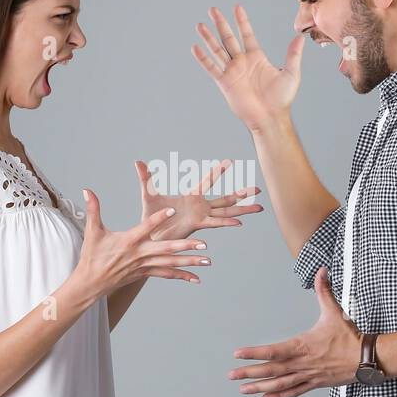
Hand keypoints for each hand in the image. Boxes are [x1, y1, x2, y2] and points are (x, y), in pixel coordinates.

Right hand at [73, 189, 210, 297]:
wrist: (91, 282)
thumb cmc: (92, 255)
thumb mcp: (92, 231)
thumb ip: (93, 209)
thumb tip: (87, 189)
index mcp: (129, 240)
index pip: (146, 226)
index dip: (158, 218)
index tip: (172, 209)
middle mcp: (140, 253)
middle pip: (166, 249)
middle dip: (186, 246)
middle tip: (203, 243)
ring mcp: (144, 265)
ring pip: (171, 263)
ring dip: (190, 262)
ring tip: (208, 260)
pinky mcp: (146, 273)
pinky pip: (167, 274)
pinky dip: (182, 275)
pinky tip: (196, 277)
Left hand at [135, 158, 262, 241]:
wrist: (150, 235)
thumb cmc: (151, 216)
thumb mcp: (148, 193)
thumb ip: (145, 177)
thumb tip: (138, 162)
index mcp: (191, 196)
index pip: (208, 181)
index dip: (218, 171)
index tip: (229, 161)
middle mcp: (200, 206)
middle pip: (225, 198)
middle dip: (241, 194)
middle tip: (257, 189)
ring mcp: (201, 216)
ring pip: (226, 211)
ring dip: (242, 209)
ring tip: (259, 208)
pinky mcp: (197, 225)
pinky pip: (215, 222)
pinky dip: (227, 222)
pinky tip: (239, 222)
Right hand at [193, 4, 303, 132]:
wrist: (270, 117)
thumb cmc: (282, 99)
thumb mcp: (291, 73)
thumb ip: (293, 55)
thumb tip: (300, 37)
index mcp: (257, 57)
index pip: (247, 34)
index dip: (242, 21)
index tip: (237, 7)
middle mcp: (242, 62)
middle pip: (229, 38)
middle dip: (221, 23)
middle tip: (213, 9)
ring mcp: (232, 71)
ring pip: (217, 50)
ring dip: (209, 37)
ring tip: (200, 25)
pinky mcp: (225, 82)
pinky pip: (212, 67)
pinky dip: (203, 58)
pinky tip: (195, 48)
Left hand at [228, 267, 360, 396]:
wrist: (368, 358)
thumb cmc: (350, 336)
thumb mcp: (334, 312)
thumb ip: (324, 291)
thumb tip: (321, 271)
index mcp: (302, 345)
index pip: (273, 350)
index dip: (254, 353)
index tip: (238, 354)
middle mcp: (302, 363)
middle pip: (271, 370)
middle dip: (250, 373)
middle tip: (231, 375)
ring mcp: (308, 375)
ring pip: (280, 384)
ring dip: (260, 387)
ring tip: (244, 389)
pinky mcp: (316, 383)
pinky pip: (294, 390)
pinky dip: (280, 395)